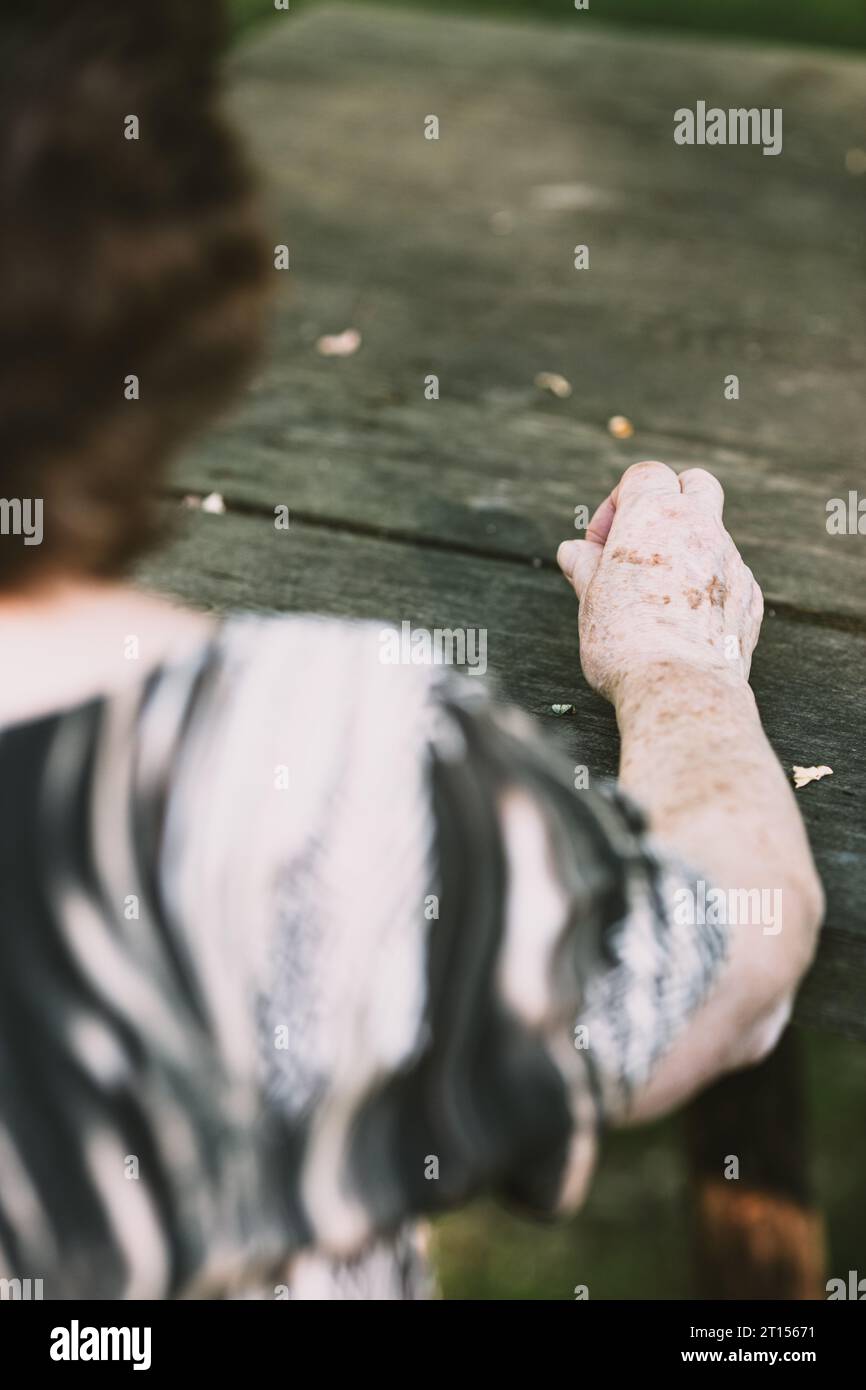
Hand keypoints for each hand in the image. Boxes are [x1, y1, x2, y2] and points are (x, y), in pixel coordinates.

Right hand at [557, 461, 762, 701]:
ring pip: (713, 533)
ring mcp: (731, 561)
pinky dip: (706, 585)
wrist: (680, 688)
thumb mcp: (589, 598)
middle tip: (639, 543)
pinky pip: (727, 574)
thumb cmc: (624, 640)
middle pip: (695, 484)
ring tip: (655, 593)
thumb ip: (585, 565)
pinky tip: (684, 621)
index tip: (600, 543)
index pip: (644, 475)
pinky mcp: (749, 596)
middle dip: (668, 501)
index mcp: (654, 515)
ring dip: (685, 548)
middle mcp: (701, 527)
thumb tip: (574, 552)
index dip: (617, 503)